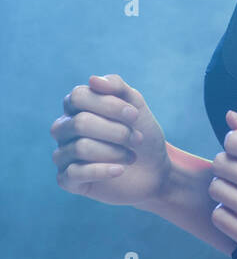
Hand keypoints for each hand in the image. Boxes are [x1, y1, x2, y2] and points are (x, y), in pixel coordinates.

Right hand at [50, 74, 170, 205]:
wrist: (152, 169)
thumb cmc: (140, 131)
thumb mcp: (135, 104)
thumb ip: (116, 87)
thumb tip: (93, 80)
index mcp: (75, 106)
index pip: (79, 96)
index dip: (109, 105)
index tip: (135, 115)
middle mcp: (63, 128)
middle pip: (81, 123)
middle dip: (117, 131)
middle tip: (138, 139)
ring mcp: (62, 153)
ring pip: (81, 148)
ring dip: (114, 151)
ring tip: (132, 156)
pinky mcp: (66, 179)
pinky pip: (76, 173)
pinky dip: (103, 170)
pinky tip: (120, 170)